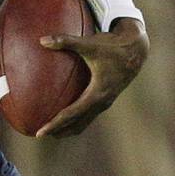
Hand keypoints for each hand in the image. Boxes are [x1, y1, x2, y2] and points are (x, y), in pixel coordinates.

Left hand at [35, 17, 148, 137]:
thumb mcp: (89, 44)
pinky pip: (88, 116)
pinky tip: (64, 117)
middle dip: (58, 131)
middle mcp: (101, 102)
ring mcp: (104, 103)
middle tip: (38, 134)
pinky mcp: (105, 100)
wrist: (136, 50)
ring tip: (49, 131)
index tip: (40, 132)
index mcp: (97, 93)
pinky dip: (75, 121)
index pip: (72, 114)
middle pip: (76, 124)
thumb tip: (42, 40)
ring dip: (67, 129)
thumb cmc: (112, 46)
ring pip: (83, 123)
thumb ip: (65, 41)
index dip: (55, 124)